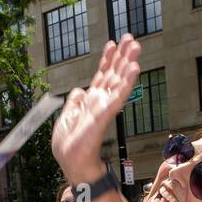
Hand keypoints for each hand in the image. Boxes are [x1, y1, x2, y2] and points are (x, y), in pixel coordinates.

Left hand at [53, 36, 141, 182]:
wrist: (72, 162)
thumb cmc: (69, 146)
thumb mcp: (66, 117)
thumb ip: (74, 103)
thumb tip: (79, 90)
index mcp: (90, 102)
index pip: (101, 76)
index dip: (107, 60)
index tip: (113, 43)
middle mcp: (100, 101)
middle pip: (113, 74)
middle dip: (122, 56)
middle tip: (132, 39)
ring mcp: (104, 107)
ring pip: (119, 81)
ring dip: (128, 63)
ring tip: (136, 47)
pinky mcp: (105, 114)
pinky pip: (118, 95)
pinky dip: (126, 81)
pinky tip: (133, 68)